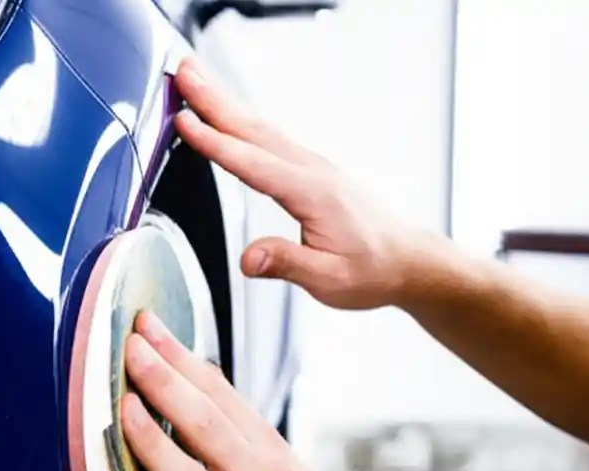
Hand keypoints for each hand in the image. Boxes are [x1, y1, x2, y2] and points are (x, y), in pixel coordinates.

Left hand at [122, 311, 373, 470]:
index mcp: (271, 454)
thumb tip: (195, 386)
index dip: (181, 357)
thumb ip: (241, 439)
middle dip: (163, 379)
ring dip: (149, 438)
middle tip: (131, 346)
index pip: (221, 394)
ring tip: (121, 408)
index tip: (149, 326)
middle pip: (204, 421)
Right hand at [172, 58, 444, 309]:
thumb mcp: (329, 279)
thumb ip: (285, 264)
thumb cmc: (371, 270)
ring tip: (195, 81)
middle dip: (214, 100)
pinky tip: (228, 113)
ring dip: (224, 102)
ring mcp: (311, 165)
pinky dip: (241, 119)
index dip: (216, 143)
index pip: (253, 164)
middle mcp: (312, 171)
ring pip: (259, 127)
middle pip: (253, 129)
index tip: (185, 122)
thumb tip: (248, 259)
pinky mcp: (309, 169)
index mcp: (313, 194)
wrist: (405, 260)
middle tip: (184, 73)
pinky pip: (268, 136)